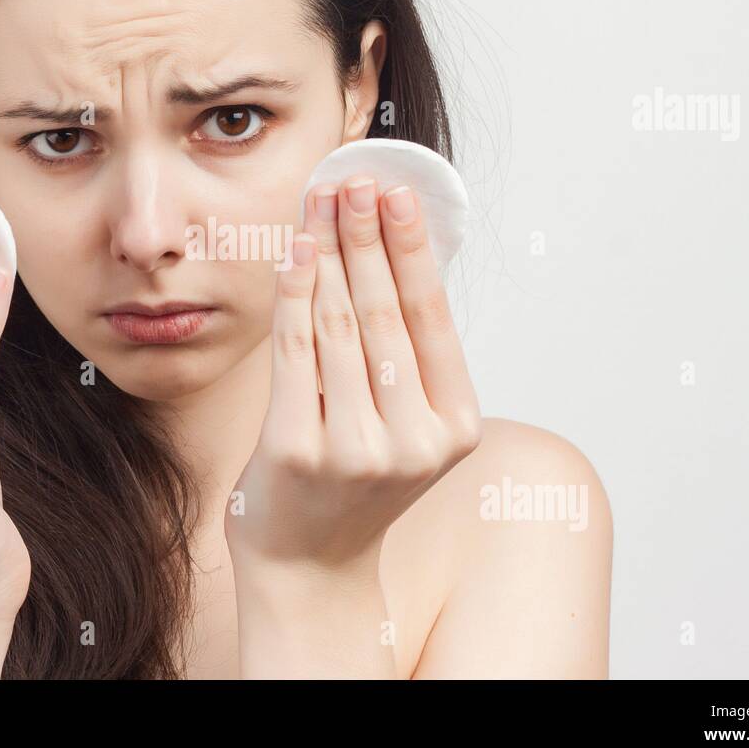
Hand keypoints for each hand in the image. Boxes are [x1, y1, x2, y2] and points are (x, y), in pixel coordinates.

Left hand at [226, 175, 482, 575]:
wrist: (308, 567)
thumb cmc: (352, 483)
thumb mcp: (401, 425)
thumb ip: (402, 357)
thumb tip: (388, 250)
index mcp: (453, 427)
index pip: (432, 319)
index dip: (412, 249)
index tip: (397, 194)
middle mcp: (413, 440)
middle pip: (385, 312)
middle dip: (367, 236)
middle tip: (356, 179)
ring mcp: (354, 448)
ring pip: (339, 324)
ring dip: (328, 251)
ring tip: (322, 201)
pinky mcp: (297, 449)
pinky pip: (294, 352)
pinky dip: (294, 294)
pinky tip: (297, 252)